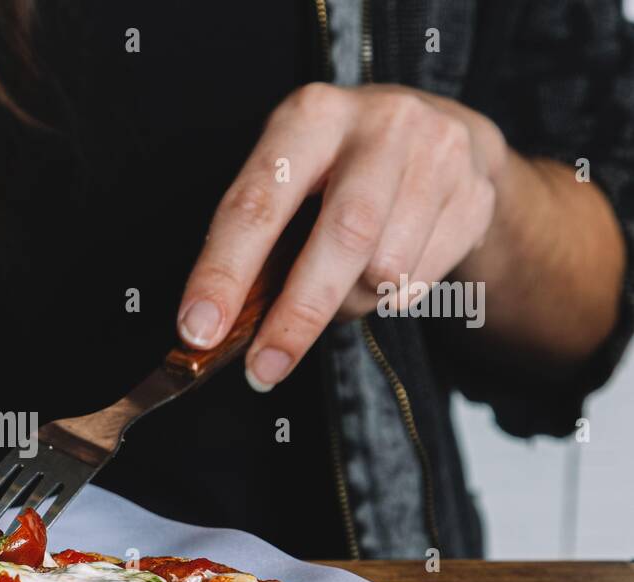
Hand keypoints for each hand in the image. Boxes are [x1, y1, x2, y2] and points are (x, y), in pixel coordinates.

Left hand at [176, 83, 506, 389]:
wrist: (445, 141)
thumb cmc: (339, 171)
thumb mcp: (291, 179)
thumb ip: (257, 239)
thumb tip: (216, 323)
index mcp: (310, 117)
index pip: (258, 204)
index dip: (223, 273)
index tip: (199, 329)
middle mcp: (380, 124)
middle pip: (341, 237)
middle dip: (296, 315)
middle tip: (263, 369)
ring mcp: (439, 156)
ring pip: (384, 269)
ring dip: (347, 304)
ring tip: (336, 288)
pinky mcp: (476, 196)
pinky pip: (419, 281)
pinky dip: (387, 298)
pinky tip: (383, 270)